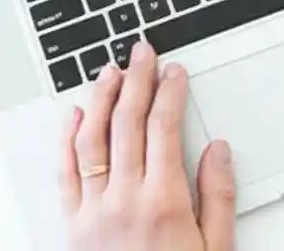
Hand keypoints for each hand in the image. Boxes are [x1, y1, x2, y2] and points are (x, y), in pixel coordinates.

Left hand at [59, 43, 235, 250]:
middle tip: (142, 52)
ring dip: (101, 99)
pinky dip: (67, 139)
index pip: (164, 128)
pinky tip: (74, 116)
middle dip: (136, 80)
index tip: (174, 71)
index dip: (169, 92)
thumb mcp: (218, 249)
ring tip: (110, 71)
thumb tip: (218, 149)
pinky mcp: (72, 226)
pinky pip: (64, 172)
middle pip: (127, 123)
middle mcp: (124, 201)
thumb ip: (219, 196)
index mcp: (164, 203)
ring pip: (91, 139)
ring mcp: (93, 212)